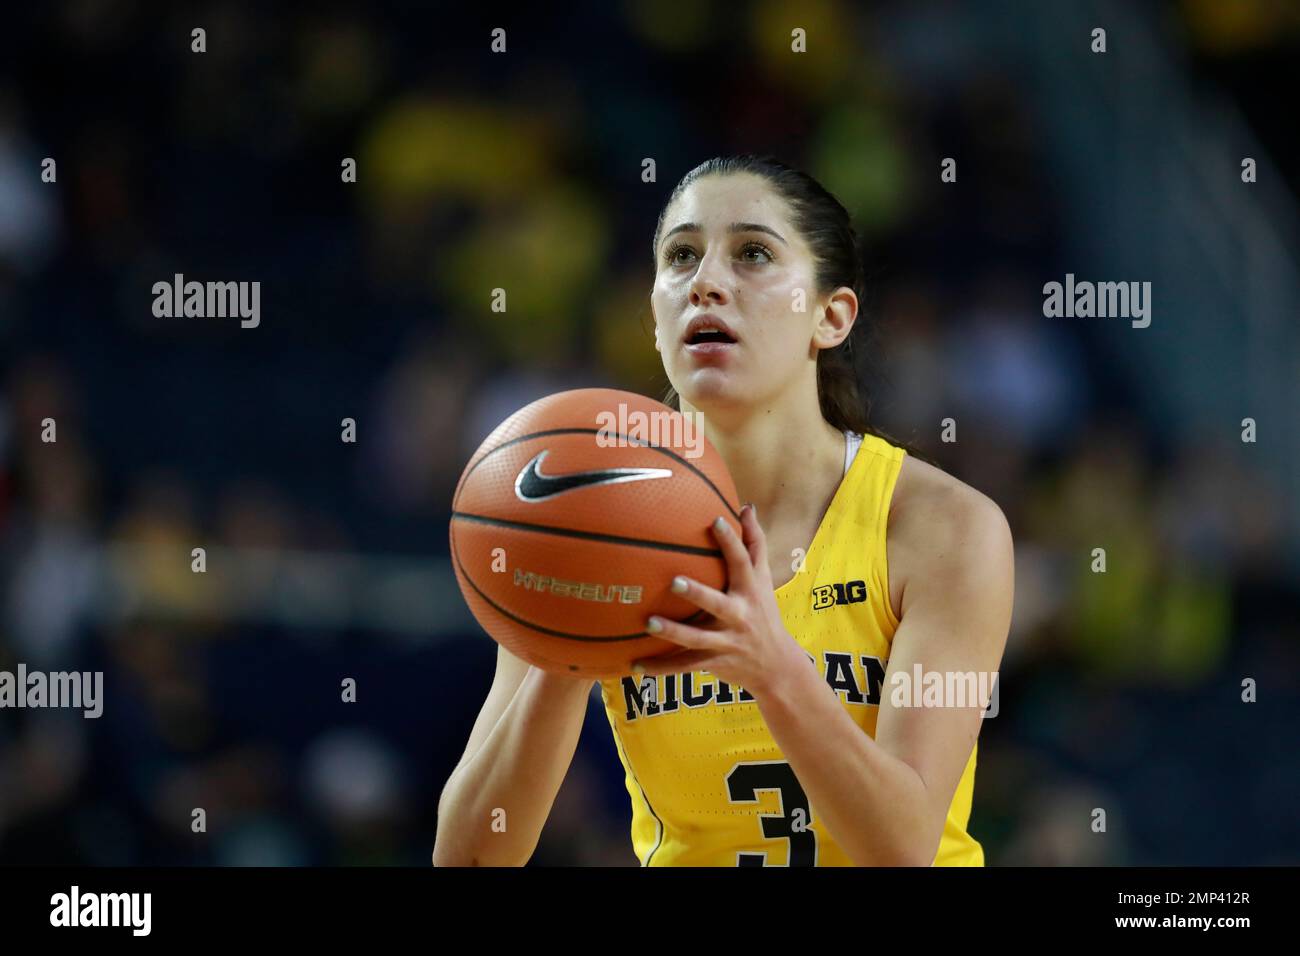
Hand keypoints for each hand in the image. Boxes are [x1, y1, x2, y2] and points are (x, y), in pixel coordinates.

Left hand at [631, 504, 806, 698]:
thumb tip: (746, 506)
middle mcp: (739, 616)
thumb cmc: (764, 612)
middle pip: (718, 604)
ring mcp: (726, 642)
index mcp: (750, 592)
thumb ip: (755, 543)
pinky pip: (683, 666)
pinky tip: (633, 665)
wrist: (776, 666)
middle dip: (697, 594)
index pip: (742, 563)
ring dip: (673, 632)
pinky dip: (659, 668)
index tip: (716, 521)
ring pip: (697, 640)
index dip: (731, 542)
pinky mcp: (713, 663)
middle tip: (673, 580)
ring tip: (648, 623)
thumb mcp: (764, 579)